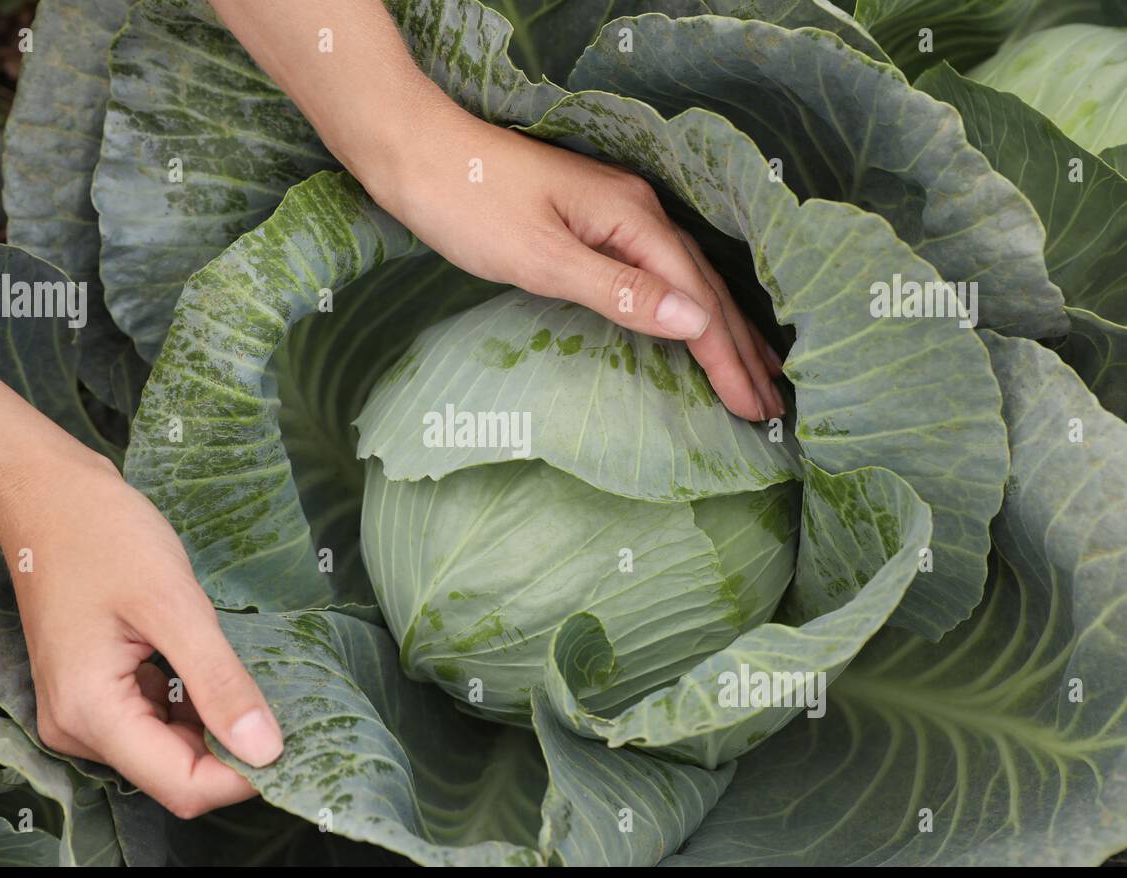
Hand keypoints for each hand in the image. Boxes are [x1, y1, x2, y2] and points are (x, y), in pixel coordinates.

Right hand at [0, 451, 279, 818]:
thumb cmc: (105, 536)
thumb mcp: (174, 603)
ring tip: (249, 680)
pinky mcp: (92, 696)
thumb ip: (219, 681)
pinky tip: (210, 671)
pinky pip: (153, 723)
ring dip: (214, 728)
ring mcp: (80, 715)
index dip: (242, 776)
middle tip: (282, 704)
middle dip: (232, 751)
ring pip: (167, 751)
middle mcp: (77, 729)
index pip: (181, 785)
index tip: (294, 742)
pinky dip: (191, 708)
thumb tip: (267, 749)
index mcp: (90, 713)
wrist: (46, 496)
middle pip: (174, 774)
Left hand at [359, 98, 784, 421]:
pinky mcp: (595, 220)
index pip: (697, 300)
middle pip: (705, 289)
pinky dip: (686, 306)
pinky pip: (660, 272)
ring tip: (758, 371)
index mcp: (634, 219)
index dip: (726, 358)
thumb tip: (696, 322)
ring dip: (723, 330)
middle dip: (741, 350)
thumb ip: (619, 291)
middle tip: (774, 405)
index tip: (754, 408)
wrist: (418, 153)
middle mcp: (639, 211)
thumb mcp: (543, 258)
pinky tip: (693, 322)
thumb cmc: (471, 206)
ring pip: (686, 280)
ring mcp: (618, 213)